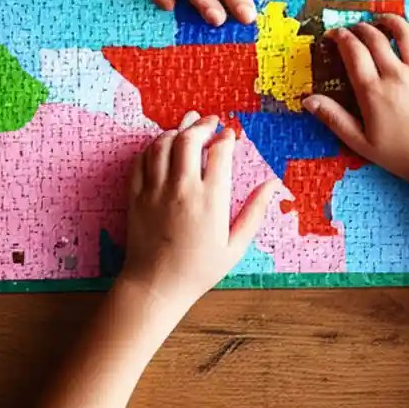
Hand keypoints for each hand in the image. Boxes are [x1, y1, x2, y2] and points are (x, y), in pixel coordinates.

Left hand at [121, 112, 274, 306]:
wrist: (156, 286)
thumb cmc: (199, 269)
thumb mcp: (236, 245)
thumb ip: (255, 211)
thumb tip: (273, 184)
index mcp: (210, 200)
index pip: (219, 152)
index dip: (226, 137)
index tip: (231, 134)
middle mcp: (181, 189)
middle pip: (189, 139)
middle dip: (202, 125)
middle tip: (210, 122)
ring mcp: (154, 190)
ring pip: (162, 144)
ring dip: (176, 131)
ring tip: (187, 128)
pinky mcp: (135, 196)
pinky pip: (141, 161)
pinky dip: (152, 147)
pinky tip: (162, 146)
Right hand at [303, 15, 408, 189]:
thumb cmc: (402, 155)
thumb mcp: (361, 142)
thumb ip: (334, 119)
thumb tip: (308, 100)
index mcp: (373, 92)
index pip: (353, 51)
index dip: (341, 37)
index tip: (335, 35)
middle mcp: (396, 75)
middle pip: (374, 37)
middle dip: (360, 28)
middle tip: (355, 29)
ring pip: (404, 31)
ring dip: (389, 21)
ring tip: (382, 21)